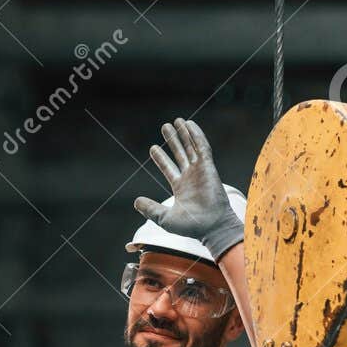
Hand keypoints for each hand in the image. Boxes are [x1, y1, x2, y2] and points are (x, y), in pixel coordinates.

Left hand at [132, 119, 242, 259]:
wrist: (211, 226)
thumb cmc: (191, 226)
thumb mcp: (164, 218)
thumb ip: (150, 209)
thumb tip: (136, 202)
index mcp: (181, 188)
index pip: (169, 168)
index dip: (161, 158)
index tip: (153, 148)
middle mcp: (190, 177)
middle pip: (180, 154)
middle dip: (172, 140)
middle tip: (165, 126)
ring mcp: (200, 171)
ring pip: (191, 147)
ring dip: (184, 134)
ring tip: (176, 121)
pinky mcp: (208, 167)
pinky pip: (202, 148)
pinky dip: (196, 135)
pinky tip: (189, 124)